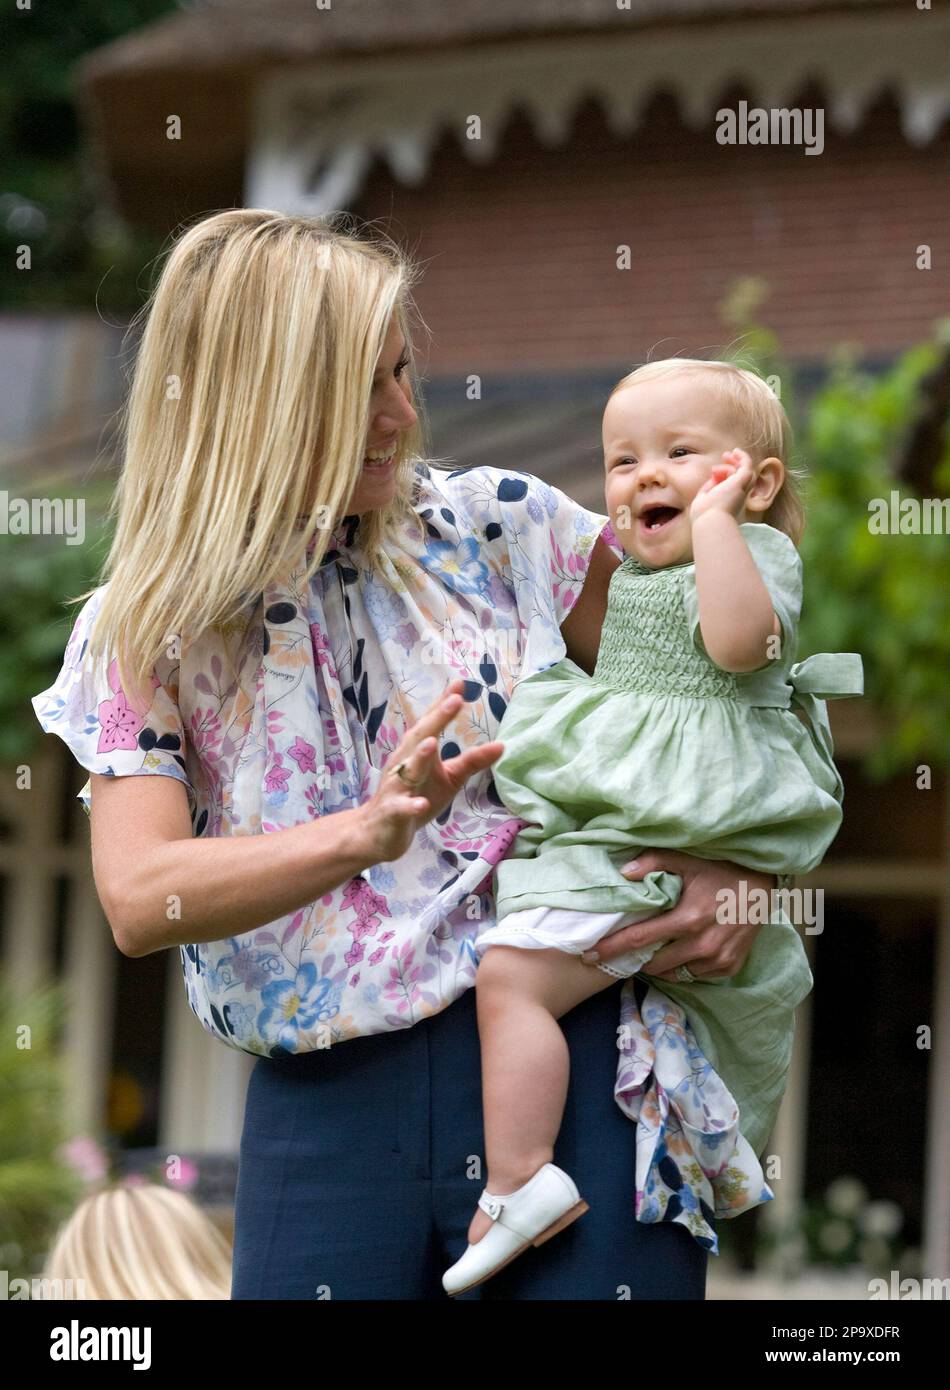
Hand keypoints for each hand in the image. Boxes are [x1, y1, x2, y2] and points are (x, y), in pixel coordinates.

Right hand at [358, 678, 503, 863]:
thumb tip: (502, 745)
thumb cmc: (415, 796)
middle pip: (419, 738)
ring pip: (408, 770)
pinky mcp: (393, 813)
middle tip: (454, 700)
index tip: (460, 685)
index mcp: (417, 752)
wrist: (378, 831)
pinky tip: (421, 804)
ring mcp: (396, 788)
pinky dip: (410, 805)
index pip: (431, 724)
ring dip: (419, 756)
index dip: (443, 705)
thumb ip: (471, 761)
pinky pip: (401, 808)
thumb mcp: (449, 778)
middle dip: (436, 719)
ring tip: (433, 743)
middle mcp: (404, 764)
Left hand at [584, 849, 768, 980]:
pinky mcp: (730, 966)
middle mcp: (704, 945)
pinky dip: (684, 967)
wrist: (763, 884)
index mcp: (689, 919)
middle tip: (622, 951)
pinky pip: (696, 975)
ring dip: (659, 964)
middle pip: (654, 964)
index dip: (612, 948)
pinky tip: (681, 951)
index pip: (640, 939)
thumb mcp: (688, 859)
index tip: (589, 954)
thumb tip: (623, 872)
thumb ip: (654, 862)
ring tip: (652, 950)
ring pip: (674, 973)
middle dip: (635, 959)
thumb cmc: (721, 868)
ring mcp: (719, 959)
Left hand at [689, 448, 755, 525]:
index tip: (714, 470)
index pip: (731, 486)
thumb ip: (709, 488)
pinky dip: (742, 457)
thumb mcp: (703, 498)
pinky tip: (735, 452)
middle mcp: (738, 496)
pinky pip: (746, 466)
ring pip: (744, 471)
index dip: (725, 475)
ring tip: (726, 455)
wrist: (710, 520)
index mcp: (729, 502)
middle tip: (726, 455)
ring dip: (736, 461)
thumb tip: (714, 477)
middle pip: (741, 477)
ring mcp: (741, 489)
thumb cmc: (704, 514)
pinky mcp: (741, 482)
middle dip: (734, 464)